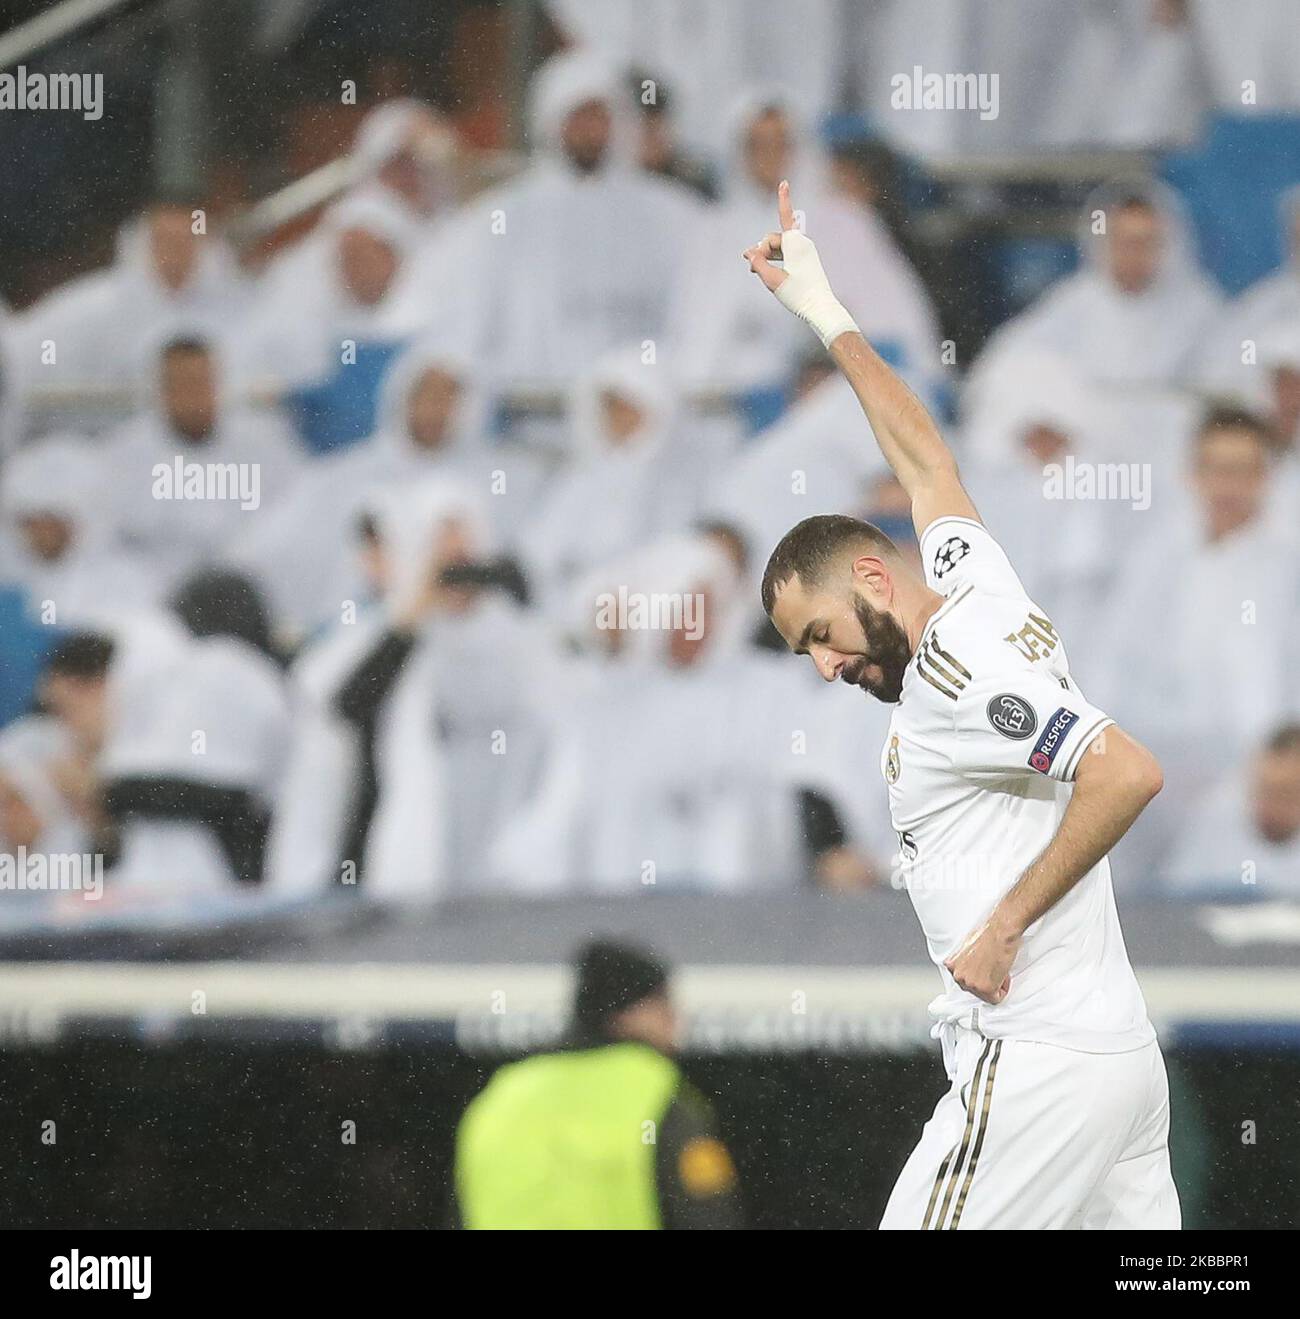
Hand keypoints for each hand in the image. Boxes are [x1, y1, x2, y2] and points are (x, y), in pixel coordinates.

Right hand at [742, 182, 857, 347]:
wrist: (820, 308)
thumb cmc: (797, 294)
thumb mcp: (772, 280)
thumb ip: (758, 263)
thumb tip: (749, 252)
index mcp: (795, 244)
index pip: (785, 217)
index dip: (783, 199)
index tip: (784, 182)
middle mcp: (802, 244)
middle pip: (775, 238)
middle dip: (761, 248)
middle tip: (750, 266)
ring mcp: (805, 252)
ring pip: (779, 246)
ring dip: (766, 255)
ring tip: (753, 269)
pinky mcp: (806, 260)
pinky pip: (786, 253)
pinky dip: (775, 258)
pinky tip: (765, 268)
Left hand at [943, 913, 1021, 1004]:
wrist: (999, 931)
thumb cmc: (987, 935)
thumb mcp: (967, 948)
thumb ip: (965, 962)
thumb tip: (972, 968)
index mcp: (951, 965)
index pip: (964, 981)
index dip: (978, 975)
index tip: (984, 971)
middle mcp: (958, 976)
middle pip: (974, 990)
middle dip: (986, 981)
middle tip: (992, 967)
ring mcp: (970, 983)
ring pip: (986, 995)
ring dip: (994, 984)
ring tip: (996, 966)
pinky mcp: (985, 988)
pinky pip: (996, 998)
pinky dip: (1003, 988)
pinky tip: (1002, 972)